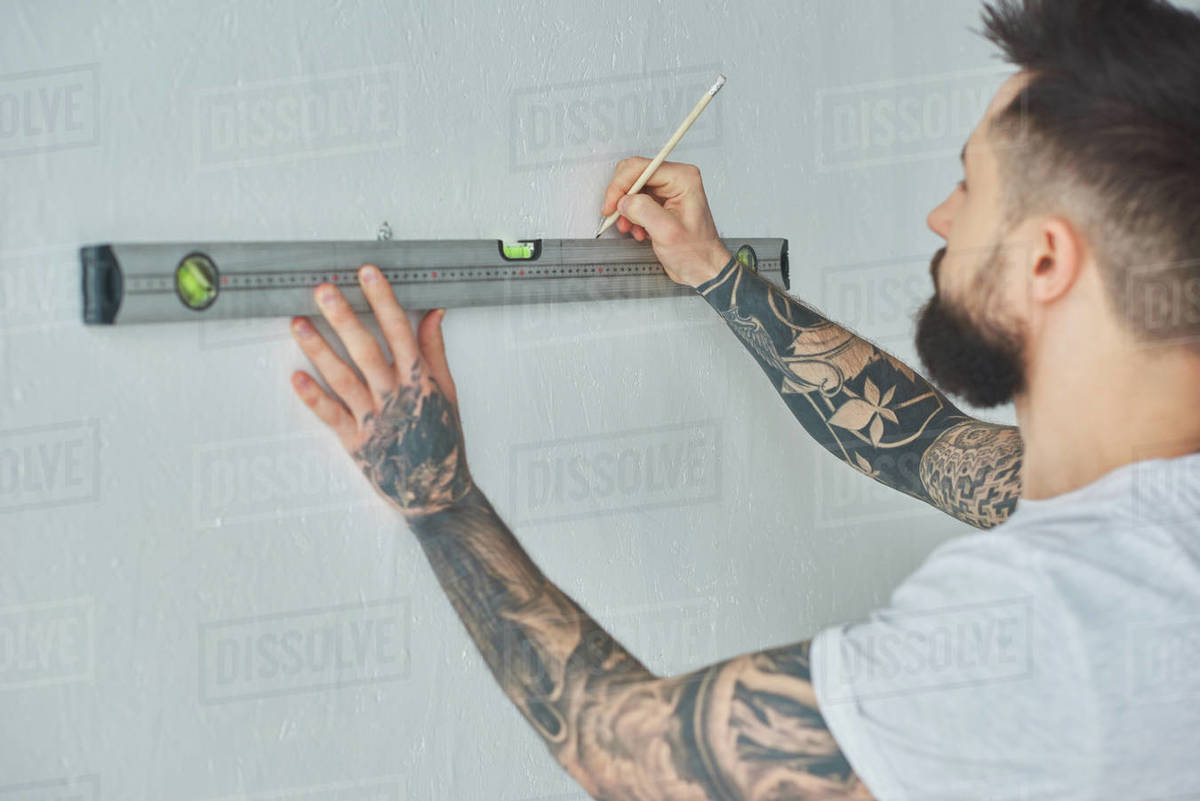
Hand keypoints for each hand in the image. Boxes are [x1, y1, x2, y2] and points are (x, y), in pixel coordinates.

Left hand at [288, 265, 473, 518]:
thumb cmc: (443, 441)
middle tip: (324, 290)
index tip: (368, 273)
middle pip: (367, 350)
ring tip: (298, 323)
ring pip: (343, 378)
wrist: (438, 493)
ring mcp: (375, 420)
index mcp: (420, 380)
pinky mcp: (356, 443)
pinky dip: (313, 397)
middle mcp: (396, 396)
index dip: (383, 300)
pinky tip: (296, 375)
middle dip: (344, 317)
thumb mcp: (447, 392)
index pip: (400, 331)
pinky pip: (332, 416)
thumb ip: (435, 351)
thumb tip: (434, 313)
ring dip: (319, 349)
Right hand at [601, 157, 732, 287]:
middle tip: (614, 213)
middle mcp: (675, 181)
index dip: (621, 185)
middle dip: (620, 196)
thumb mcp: (667, 232)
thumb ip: (644, 211)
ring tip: (629, 226)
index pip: (641, 168)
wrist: (701, 268)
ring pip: (632, 190)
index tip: (611, 204)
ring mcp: (667, 192)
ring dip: (625, 210)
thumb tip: (624, 201)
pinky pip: (635, 202)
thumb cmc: (696, 252)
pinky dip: (630, 217)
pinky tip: (637, 230)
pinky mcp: (659, 204)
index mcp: (682, 179)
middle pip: (633, 175)